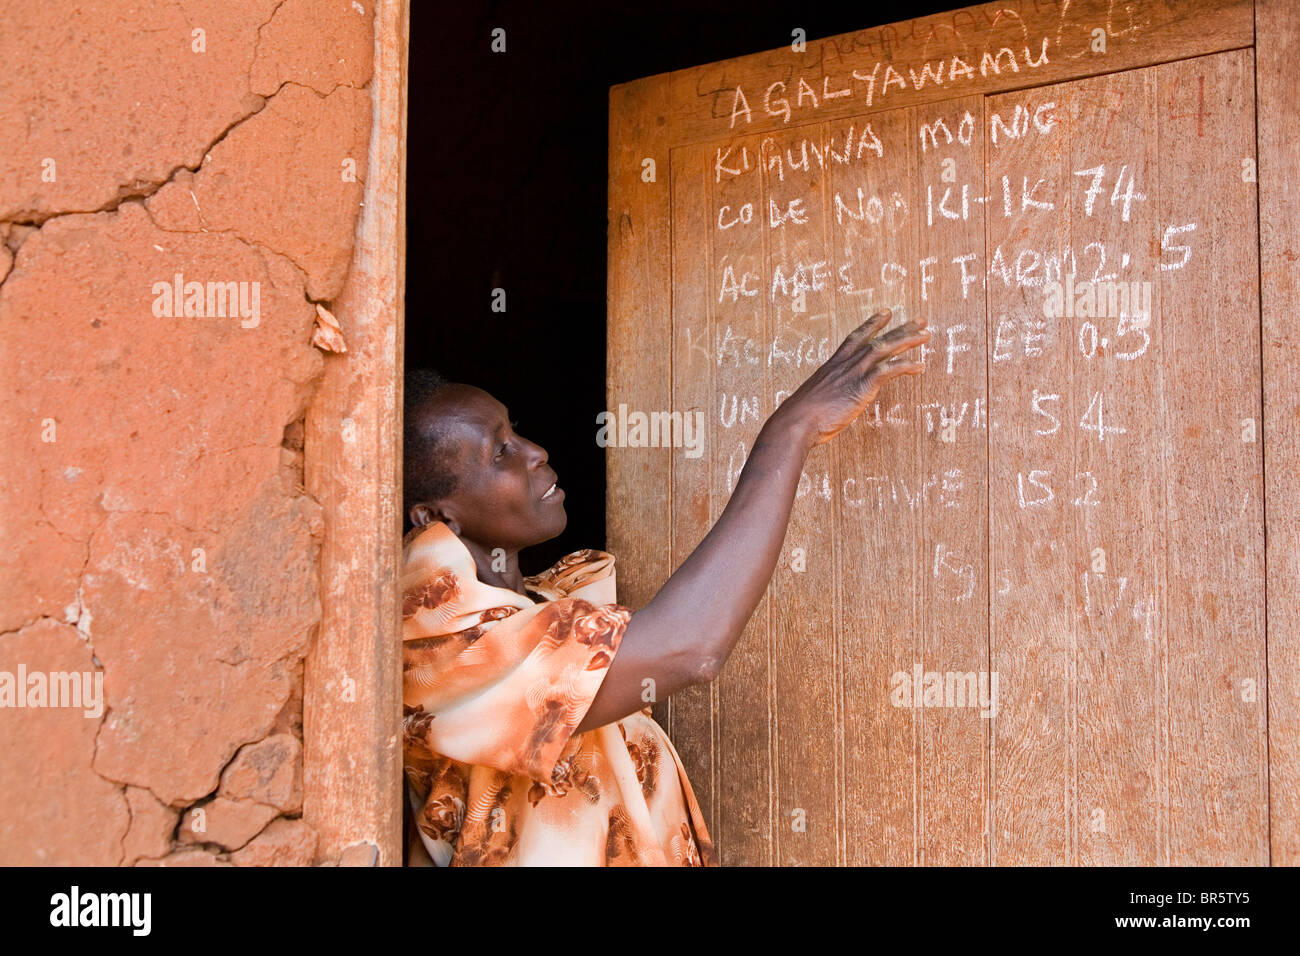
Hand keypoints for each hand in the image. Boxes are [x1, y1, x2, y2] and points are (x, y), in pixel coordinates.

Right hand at [774, 310, 929, 447]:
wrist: (796, 422)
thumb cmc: (801, 417)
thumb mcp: (813, 400)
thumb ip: (825, 396)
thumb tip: (827, 403)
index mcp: (832, 365)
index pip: (855, 337)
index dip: (872, 324)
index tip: (886, 313)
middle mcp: (844, 364)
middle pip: (877, 340)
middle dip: (900, 329)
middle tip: (920, 321)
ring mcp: (853, 374)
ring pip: (884, 349)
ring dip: (907, 341)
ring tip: (926, 335)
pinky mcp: (861, 387)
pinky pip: (887, 371)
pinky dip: (904, 367)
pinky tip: (919, 366)